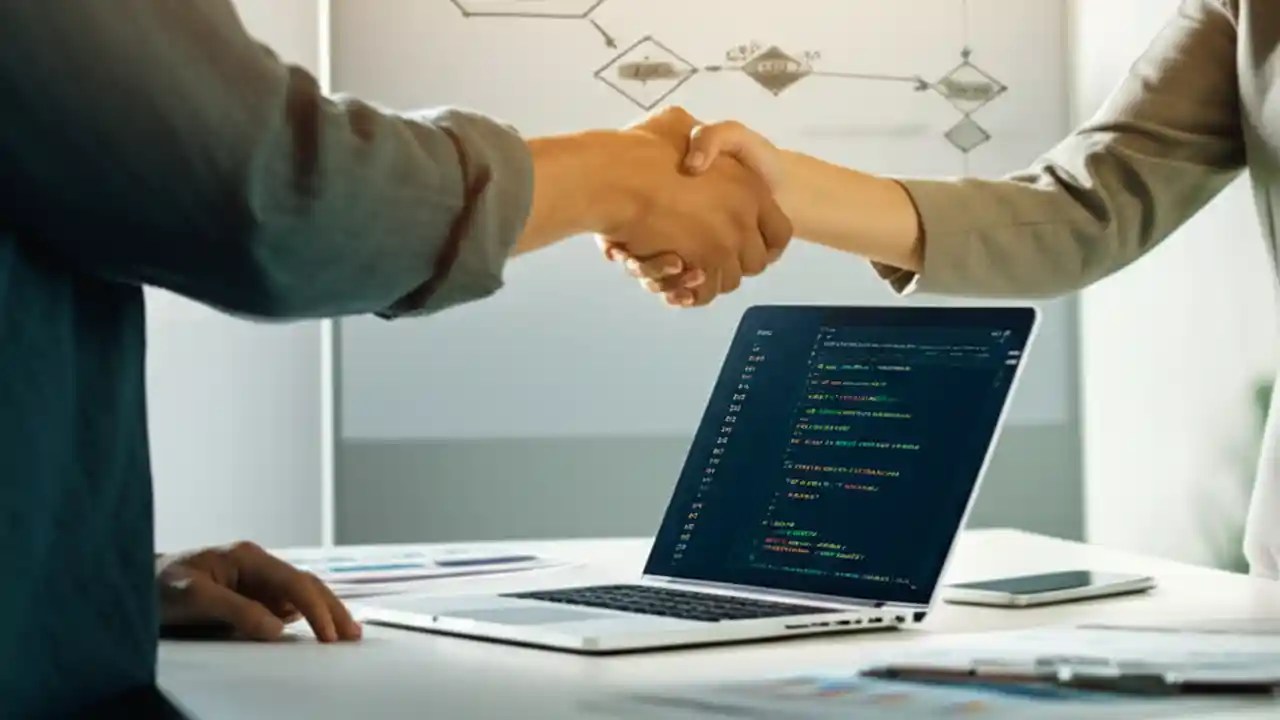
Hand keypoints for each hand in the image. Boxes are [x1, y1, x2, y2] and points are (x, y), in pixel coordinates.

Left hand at [156, 542, 361, 642]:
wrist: (130, 583)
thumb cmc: (157, 587)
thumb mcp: (193, 597)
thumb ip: (237, 610)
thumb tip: (278, 629)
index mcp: (247, 557)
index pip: (295, 582)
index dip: (316, 610)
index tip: (330, 637)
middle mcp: (256, 564)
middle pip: (305, 584)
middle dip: (331, 609)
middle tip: (352, 635)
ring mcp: (253, 579)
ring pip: (298, 593)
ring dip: (322, 611)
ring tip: (342, 633)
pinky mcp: (247, 594)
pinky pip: (283, 604)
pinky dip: (304, 615)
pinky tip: (314, 627)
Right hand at [604, 119, 787, 306]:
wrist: (614, 178)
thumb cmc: (639, 151)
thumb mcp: (678, 124)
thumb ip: (696, 138)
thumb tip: (695, 148)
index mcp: (749, 187)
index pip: (780, 232)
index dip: (766, 243)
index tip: (750, 246)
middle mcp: (744, 218)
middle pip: (756, 262)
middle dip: (735, 264)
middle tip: (711, 258)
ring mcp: (724, 245)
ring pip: (730, 281)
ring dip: (710, 279)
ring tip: (686, 269)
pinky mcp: (700, 266)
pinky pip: (706, 294)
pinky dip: (691, 294)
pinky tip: (675, 283)